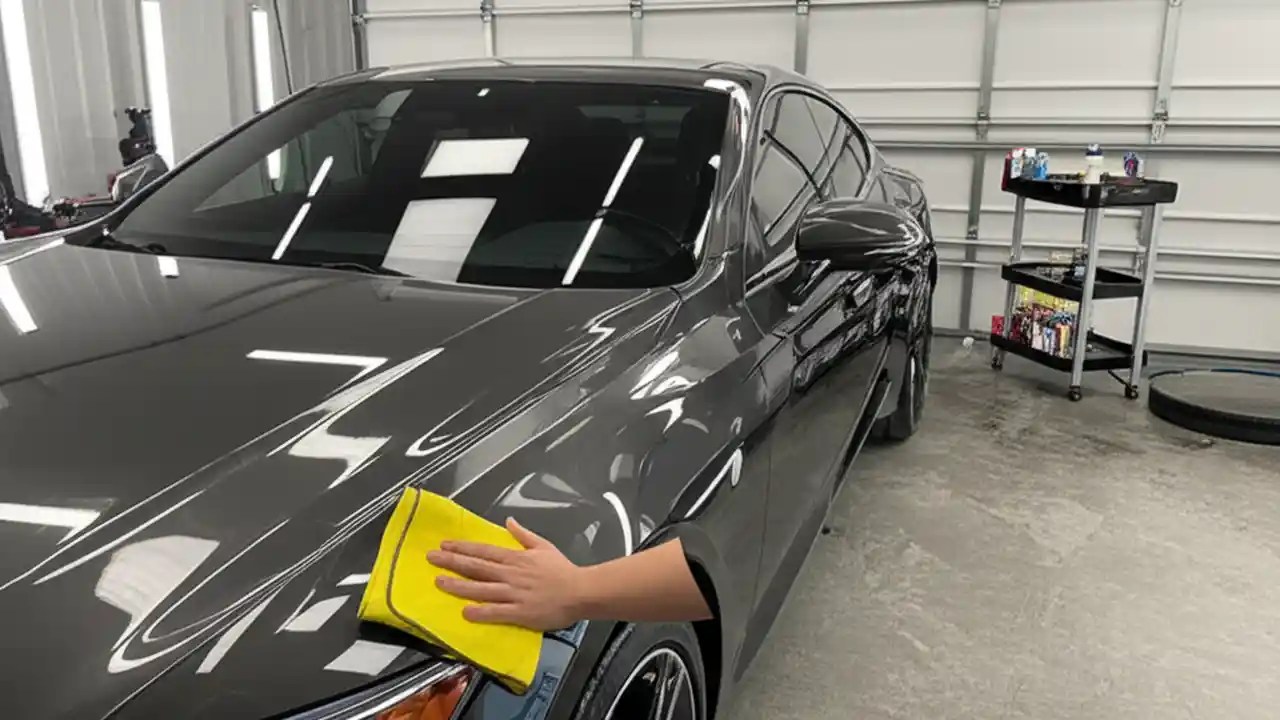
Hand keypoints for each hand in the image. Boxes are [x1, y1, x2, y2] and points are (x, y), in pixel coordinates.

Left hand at [427, 517, 583, 630]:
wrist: (580, 591)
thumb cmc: (562, 569)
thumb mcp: (543, 546)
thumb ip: (523, 534)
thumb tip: (508, 521)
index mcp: (515, 558)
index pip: (483, 551)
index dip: (462, 547)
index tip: (444, 545)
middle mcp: (510, 574)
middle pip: (476, 567)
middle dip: (452, 561)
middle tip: (431, 558)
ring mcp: (513, 594)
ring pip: (480, 589)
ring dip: (458, 585)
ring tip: (439, 582)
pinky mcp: (519, 612)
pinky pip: (496, 612)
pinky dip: (480, 612)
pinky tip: (465, 612)